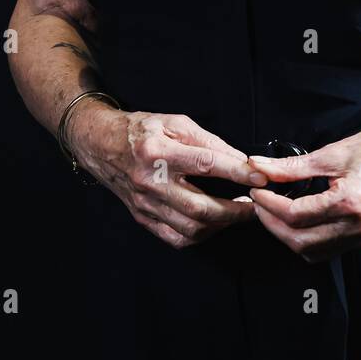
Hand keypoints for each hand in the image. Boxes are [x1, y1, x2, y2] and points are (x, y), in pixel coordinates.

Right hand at [67, 105, 268, 248]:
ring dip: (220, 225)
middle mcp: (151, 181)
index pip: (205, 164)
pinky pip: (174, 237)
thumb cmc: (140, 129)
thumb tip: (239, 160)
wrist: (100, 145)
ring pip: (189, 227)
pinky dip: (199, 235)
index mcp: (159, 151)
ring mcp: (145, 204)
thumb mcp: (175, 122)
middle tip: (255, 205)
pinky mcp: (143, 218)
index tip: (260, 178)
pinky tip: (212, 224)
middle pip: (199, 207)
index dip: (237, 172)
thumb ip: (208, 141)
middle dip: (234, 210)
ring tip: (237, 213)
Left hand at [247, 118, 360, 261]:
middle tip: (259, 204)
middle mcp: (359, 226)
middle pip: (301, 242)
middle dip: (273, 225)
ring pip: (314, 252)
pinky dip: (309, 240)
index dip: (269, 205)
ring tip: (275, 212)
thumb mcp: (333, 152)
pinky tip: (300, 220)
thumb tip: (261, 167)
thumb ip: (293, 166)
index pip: (296, 215)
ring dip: (288, 236)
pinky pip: (330, 250)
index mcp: (350, 202)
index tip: (256, 191)